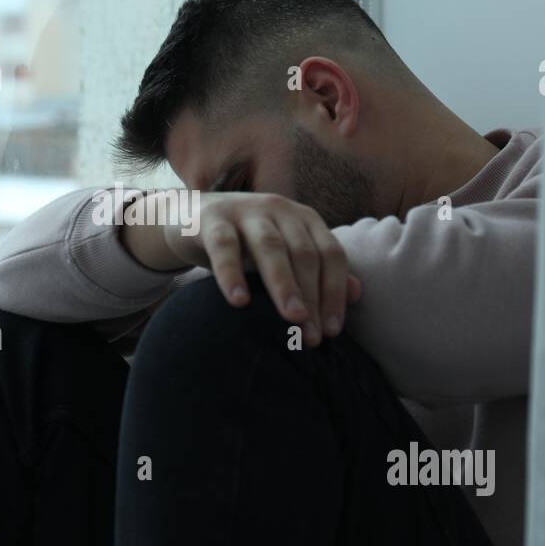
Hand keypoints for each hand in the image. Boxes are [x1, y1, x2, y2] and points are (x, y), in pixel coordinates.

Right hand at [126, 191, 361, 346]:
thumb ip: (317, 271)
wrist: (188, 217)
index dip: (335, 292)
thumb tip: (357, 294)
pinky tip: (239, 301)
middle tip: (313, 336)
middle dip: (312, 296)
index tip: (333, 331)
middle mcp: (279, 209)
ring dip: (284, 284)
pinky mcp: (212, 219)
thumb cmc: (244, 242)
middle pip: (304, 253)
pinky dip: (232, 274)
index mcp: (303, 218)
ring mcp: (245, 211)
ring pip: (270, 247)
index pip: (330, 254)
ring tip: (293, 318)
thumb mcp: (283, 254)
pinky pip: (224, 247)